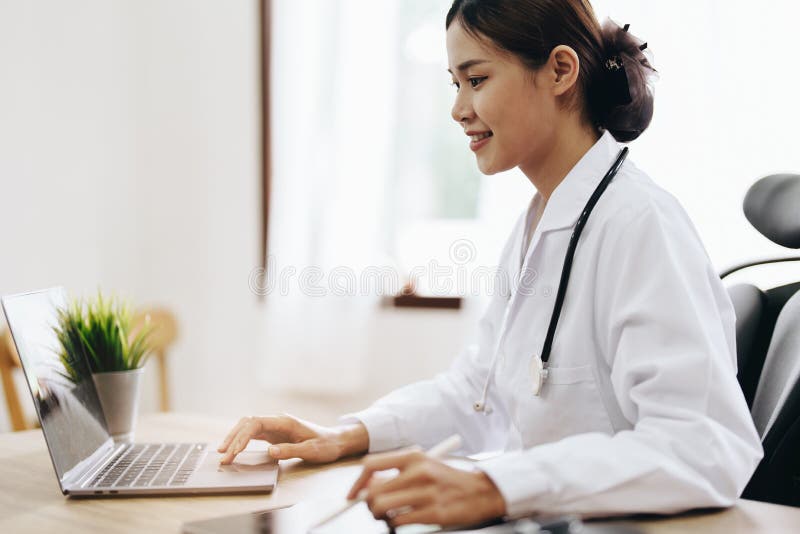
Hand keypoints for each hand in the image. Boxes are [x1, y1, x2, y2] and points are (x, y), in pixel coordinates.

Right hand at [217, 414, 368, 463]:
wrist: (335, 441)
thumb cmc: (325, 445)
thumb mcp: (311, 451)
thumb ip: (290, 451)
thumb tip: (269, 451)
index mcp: (285, 421)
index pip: (256, 423)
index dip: (242, 436)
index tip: (233, 451)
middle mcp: (277, 420)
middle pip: (248, 423)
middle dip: (233, 438)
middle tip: (223, 456)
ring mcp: (275, 426)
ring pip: (248, 426)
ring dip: (235, 437)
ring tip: (223, 453)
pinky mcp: (274, 433)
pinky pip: (253, 433)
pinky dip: (241, 440)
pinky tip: (234, 448)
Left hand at [347, 448, 506, 527]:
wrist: (481, 491)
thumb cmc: (447, 479)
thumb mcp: (423, 467)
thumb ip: (396, 473)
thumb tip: (366, 486)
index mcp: (413, 457)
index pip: (371, 465)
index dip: (357, 482)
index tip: (352, 495)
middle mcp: (418, 472)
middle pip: (373, 491)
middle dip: (367, 504)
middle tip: (373, 509)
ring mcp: (426, 493)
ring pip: (382, 507)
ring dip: (379, 515)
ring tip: (387, 515)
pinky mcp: (433, 513)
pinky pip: (398, 521)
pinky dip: (394, 524)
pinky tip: (402, 520)